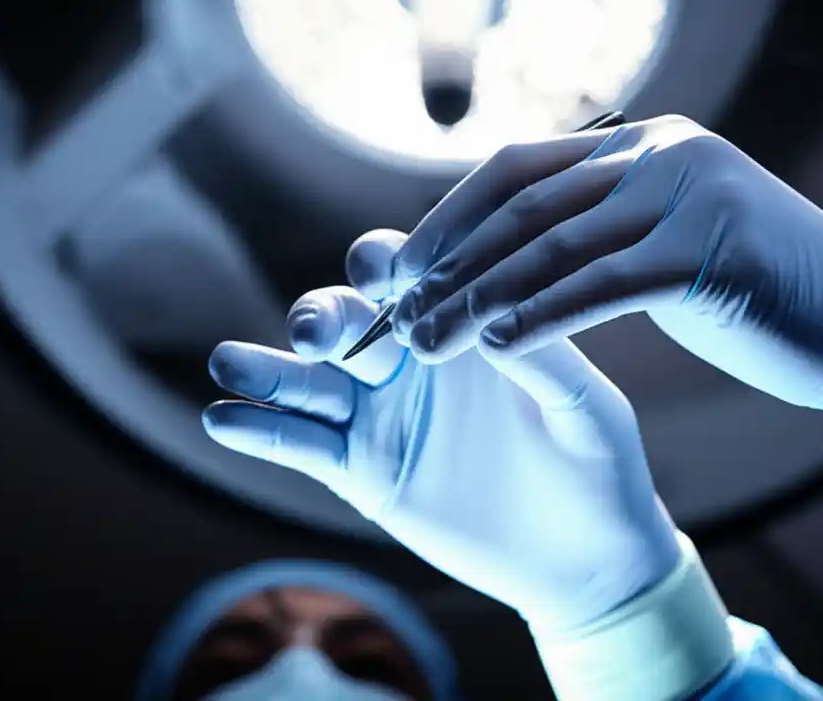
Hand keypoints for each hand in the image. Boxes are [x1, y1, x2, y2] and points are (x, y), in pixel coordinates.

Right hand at [202, 230, 679, 631]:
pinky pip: (305, 446)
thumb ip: (541, 358)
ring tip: (229, 364)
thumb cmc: (600, 466)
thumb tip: (494, 318)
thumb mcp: (583, 405)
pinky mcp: (362, 473)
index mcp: (464, 324)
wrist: (587, 557)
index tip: (380, 274)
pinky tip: (222, 421)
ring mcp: (382, 416)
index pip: (412, 274)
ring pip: (311, 381)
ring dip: (268, 369)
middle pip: (348, 319)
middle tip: (318, 330)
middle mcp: (413, 360)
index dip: (387, 266)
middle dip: (325, 316)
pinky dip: (263, 432)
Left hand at [389, 115, 822, 410]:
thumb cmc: (760, 296)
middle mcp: (663, 154)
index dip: (451, 217)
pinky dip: (542, 315)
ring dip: (478, 298)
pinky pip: (603, 285)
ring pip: (553, 247)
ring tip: (424, 342)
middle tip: (397, 315)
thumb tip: (515, 252)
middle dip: (450, 264)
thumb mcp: (669, 246)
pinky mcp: (715, 252)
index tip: (404, 269)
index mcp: (646, 146)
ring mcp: (692, 195)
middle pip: (523, 207)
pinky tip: (496, 346)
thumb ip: (605, 231)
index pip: (519, 168)